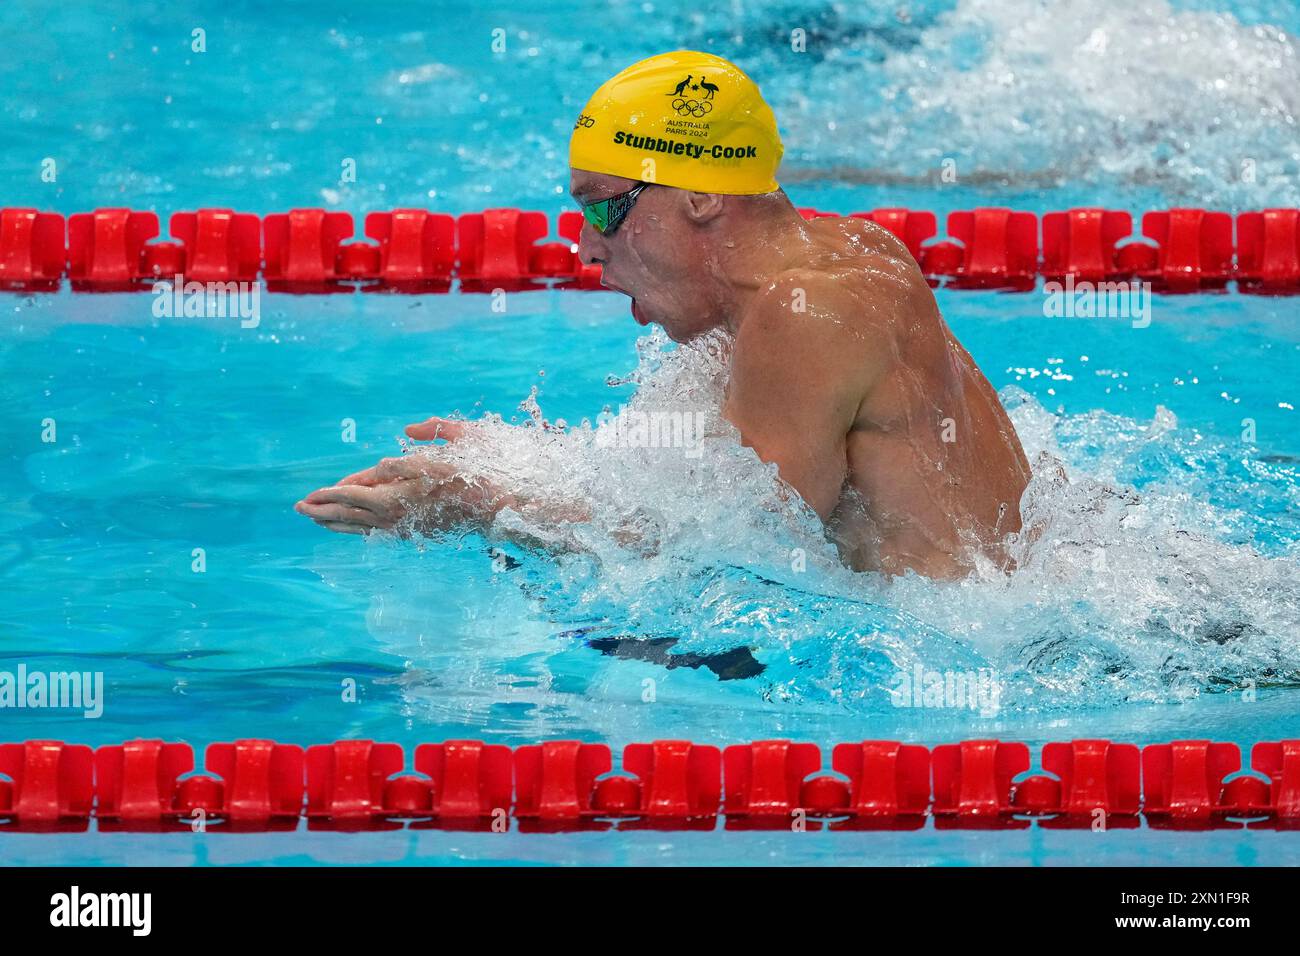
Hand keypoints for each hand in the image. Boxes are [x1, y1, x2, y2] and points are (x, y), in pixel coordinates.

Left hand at [296, 416, 506, 535]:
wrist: (499, 508)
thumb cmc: (475, 474)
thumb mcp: (443, 451)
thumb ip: (406, 455)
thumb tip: (382, 464)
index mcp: (398, 492)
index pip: (353, 492)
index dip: (330, 493)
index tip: (311, 495)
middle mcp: (397, 513)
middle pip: (351, 512)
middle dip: (323, 510)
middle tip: (298, 509)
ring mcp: (406, 525)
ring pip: (363, 526)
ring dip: (337, 522)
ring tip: (316, 520)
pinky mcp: (416, 531)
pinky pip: (379, 531)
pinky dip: (361, 529)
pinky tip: (356, 528)